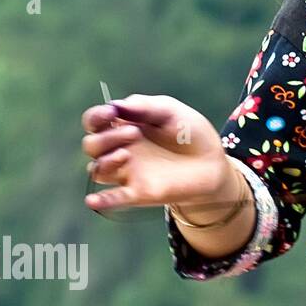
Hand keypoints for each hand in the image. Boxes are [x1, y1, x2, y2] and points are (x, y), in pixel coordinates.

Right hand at [80, 93, 229, 212]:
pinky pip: (112, 199)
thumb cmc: (190, 133)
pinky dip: (101, 201)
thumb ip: (145, 106)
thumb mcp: (171, 112)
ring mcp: (127, 172)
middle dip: (107, 138)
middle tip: (134, 133)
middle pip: (92, 145)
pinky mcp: (138, 193)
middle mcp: (119, 149)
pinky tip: (93, 200)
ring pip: (97, 170)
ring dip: (105, 161)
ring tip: (127, 154)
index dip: (96, 117)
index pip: (94, 121)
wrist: (213, 163)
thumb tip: (115, 104)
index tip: (111, 112)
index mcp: (123, 126)